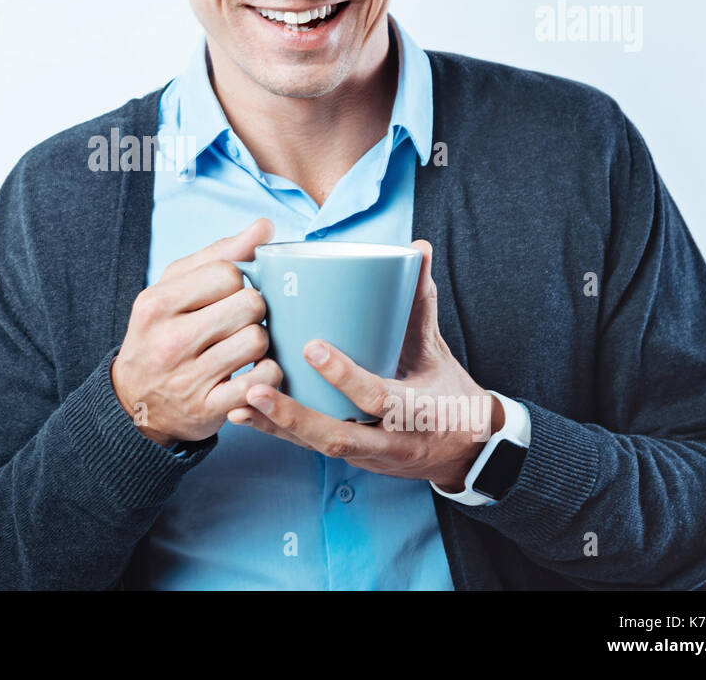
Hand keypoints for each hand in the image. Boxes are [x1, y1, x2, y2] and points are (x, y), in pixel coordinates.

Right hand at [111, 218, 283, 447]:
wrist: (135, 401)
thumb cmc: (161, 334)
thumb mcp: (173, 288)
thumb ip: (219, 254)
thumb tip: (265, 226)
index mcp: (157, 303)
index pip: (227, 273)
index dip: (239, 281)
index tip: (230, 294)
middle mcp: (169, 340)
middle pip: (249, 305)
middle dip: (254, 310)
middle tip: (243, 320)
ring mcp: (188, 378)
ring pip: (257, 341)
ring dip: (261, 343)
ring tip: (246, 345)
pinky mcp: (207, 409)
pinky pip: (261, 383)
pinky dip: (268, 375)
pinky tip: (256, 371)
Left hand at [225, 240, 503, 490]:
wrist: (466, 451)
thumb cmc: (448, 393)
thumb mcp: (436, 351)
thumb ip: (420, 301)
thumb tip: (417, 248)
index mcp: (415, 411)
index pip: (377, 398)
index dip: (345, 375)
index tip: (312, 347)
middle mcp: (388, 441)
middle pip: (335, 436)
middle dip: (292, 414)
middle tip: (256, 386)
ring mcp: (365, 454)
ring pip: (315, 446)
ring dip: (275, 424)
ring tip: (240, 399)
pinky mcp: (347, 457)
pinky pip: (307, 447)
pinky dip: (274, 431)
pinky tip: (241, 413)